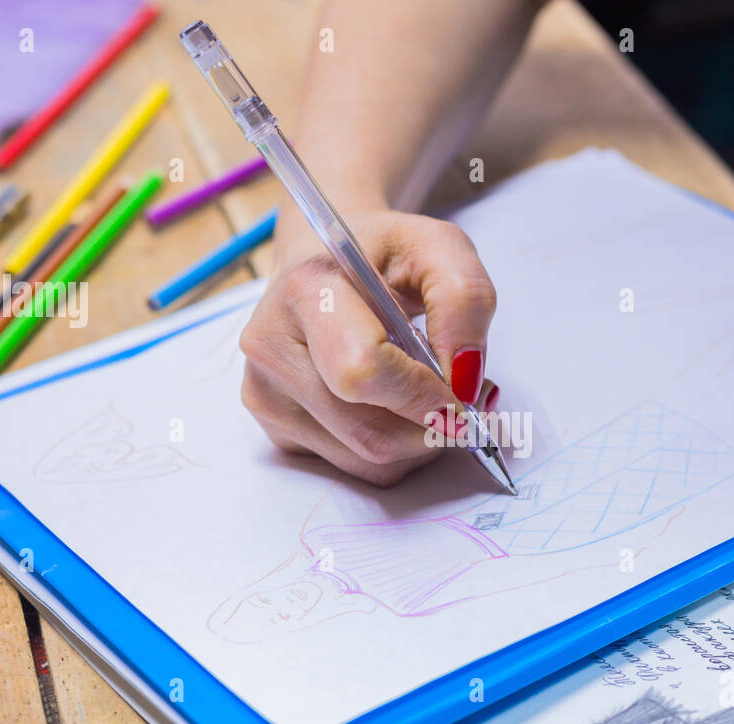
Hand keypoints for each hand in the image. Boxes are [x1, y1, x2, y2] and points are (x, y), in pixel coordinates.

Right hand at [241, 209, 498, 485]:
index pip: (364, 372)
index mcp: (307, 291)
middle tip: (463, 397)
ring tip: (430, 395)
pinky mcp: (276, 430)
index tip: (465, 389)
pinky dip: (395, 449)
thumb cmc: (382, 254)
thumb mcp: (439, 248)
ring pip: (368, 461)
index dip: (426, 395)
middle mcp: (272, 349)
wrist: (322, 261)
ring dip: (420, 442)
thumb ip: (466, 300)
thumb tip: (465, 379)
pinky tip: (396, 407)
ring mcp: (267, 396)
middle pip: (371, 432)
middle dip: (433, 426)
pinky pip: (356, 467)